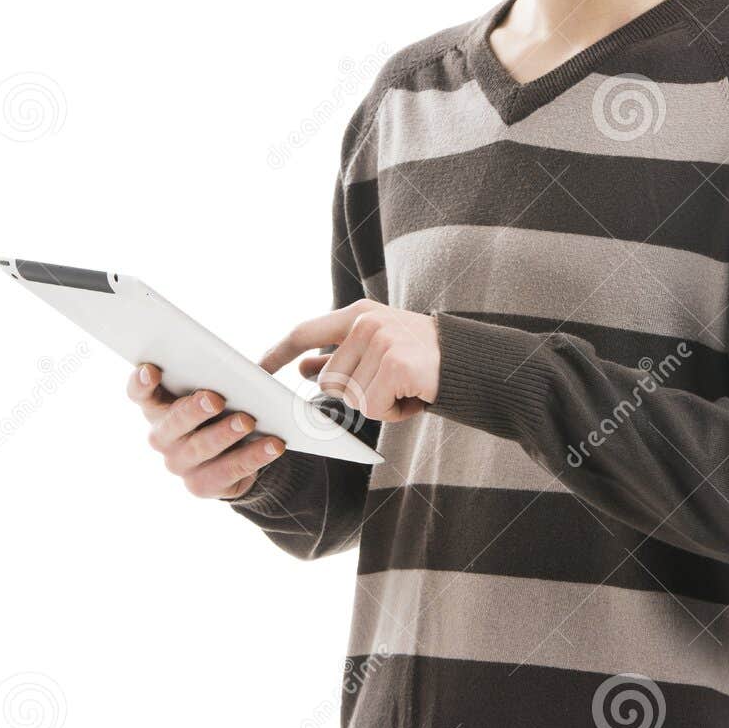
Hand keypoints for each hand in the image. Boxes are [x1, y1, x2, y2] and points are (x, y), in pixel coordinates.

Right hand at [126, 363, 286, 500]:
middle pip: (172, 423)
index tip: (151, 370)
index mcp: (158, 407)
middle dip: (193, 411)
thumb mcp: (212, 394)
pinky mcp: (201, 485)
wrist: (233, 456)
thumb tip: (236, 370)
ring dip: (225, 434)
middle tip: (215, 399)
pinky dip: (254, 457)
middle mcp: (163, 437)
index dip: (141, 383)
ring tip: (248, 422)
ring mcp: (179, 464)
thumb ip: (212, 381)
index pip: (140, 394)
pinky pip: (228, 471)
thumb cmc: (218, 413)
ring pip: (200, 448)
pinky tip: (274, 445)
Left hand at [261, 300, 440, 423]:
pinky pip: (374, 407)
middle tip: (390, 386)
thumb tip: (303, 369)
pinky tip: (413, 396)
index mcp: (358, 314)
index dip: (277, 352)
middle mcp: (366, 323)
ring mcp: (381, 341)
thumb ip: (340, 356)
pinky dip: (393, 412)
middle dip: (356, 395)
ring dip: (378, 405)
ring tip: (405, 389)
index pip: (304, 332)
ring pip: (352, 398)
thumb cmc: (422, 360)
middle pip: (329, 381)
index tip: (255, 369)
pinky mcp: (395, 365)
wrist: (472, 363)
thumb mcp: (377, 350)